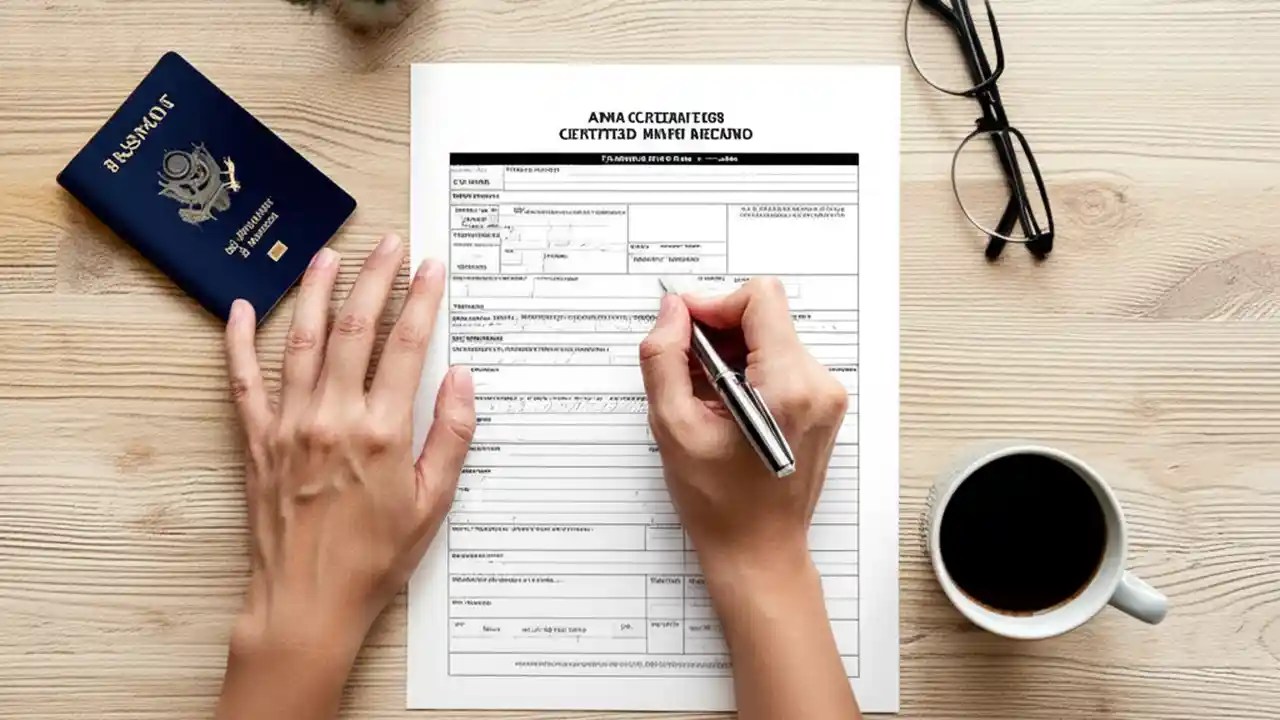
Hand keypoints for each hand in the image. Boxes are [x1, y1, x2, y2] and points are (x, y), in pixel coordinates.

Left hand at [217, 235, 474, 719]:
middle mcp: (334, 417)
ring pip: (301, 340)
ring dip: (315, 291)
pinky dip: (238, 341)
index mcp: (382, 431)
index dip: (422, 300)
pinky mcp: (258, 441)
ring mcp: (290, 425)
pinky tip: (239, 310)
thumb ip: (451, 436)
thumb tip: (462, 381)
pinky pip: (243, 380)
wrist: (307, 602)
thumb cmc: (373, 559)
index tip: (432, 268)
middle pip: (355, 328)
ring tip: (328, 255)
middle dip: (375, 278)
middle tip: (389, 244)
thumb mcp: (433, 503)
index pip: (407, 346)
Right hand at [639, 277, 858, 719]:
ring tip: (705, 400)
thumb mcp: (674, 427)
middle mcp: (817, 385)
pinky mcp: (821, 406)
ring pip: (771, 338)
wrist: (758, 553)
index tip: (684, 328)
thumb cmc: (720, 505)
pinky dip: (748, 372)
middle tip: (687, 372)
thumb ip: (665, 359)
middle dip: (718, 333)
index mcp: (788, 386)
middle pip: (765, 317)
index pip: (759, 298)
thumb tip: (671, 312)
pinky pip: (781, 363)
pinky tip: (725, 408)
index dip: (714, 305)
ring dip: (731, 355)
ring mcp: (825, 396)